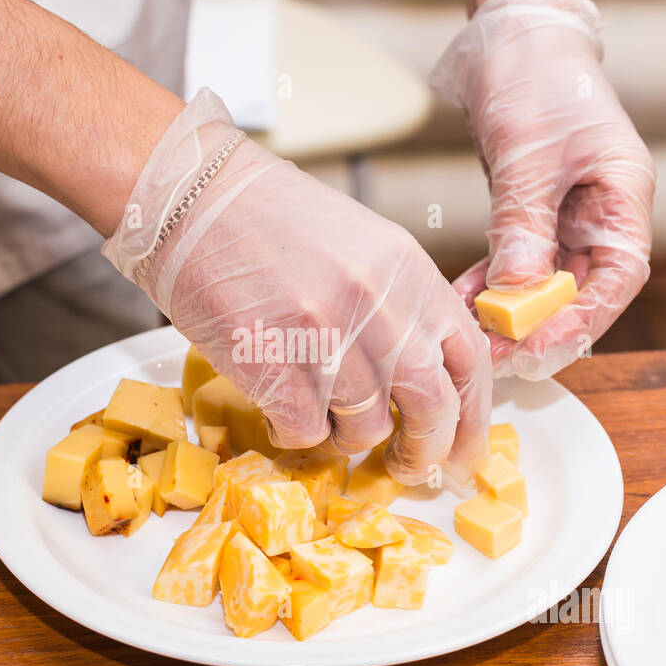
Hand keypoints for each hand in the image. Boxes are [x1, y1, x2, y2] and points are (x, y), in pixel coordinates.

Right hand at [104, 90, 490, 486]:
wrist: (192, 197)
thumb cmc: (268, 220)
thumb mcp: (362, 249)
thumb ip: (400, 307)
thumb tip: (423, 378)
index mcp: (409, 273)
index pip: (470, 361)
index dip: (472, 419)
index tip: (462, 451)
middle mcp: (379, 305)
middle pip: (431, 408)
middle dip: (423, 452)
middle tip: (406, 468)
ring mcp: (326, 336)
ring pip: (365, 429)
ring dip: (344, 437)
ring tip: (319, 414)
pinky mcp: (273, 363)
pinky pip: (305, 431)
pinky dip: (294, 433)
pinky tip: (279, 411)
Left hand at [432, 0, 654, 379]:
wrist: (511, 36)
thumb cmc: (536, 78)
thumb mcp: (529, 153)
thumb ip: (524, 222)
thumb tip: (518, 289)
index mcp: (624, 194)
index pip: (618, 277)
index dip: (582, 320)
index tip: (538, 349)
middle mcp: (601, 211)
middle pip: (580, 288)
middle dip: (537, 327)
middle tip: (493, 358)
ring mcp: (567, 213)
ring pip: (543, 281)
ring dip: (507, 311)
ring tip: (469, 340)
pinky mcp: (531, 211)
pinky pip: (514, 260)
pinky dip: (487, 282)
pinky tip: (458, 302)